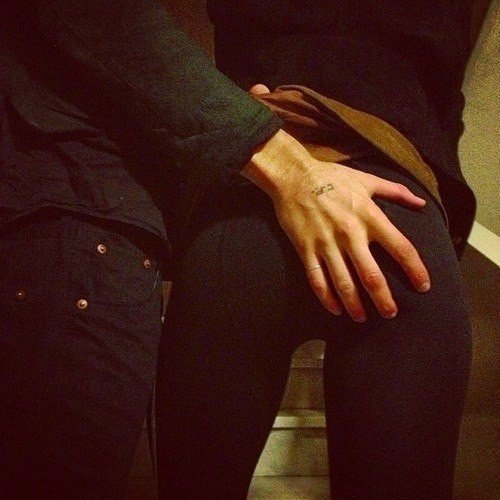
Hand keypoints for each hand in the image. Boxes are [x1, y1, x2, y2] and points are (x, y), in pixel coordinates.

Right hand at [242, 127, 429, 321]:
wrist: (293, 176)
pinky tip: (335, 310)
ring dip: (355, 306)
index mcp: (369, 215)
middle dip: (384, 300)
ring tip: (363, 318)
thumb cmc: (332, 177)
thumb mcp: (367, 179)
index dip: (415, 270)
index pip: (400, 248)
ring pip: (344, 283)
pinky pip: (317, 280)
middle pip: (372, 275)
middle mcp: (350, 233)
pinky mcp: (305, 249)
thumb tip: (422, 203)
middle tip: (391, 313)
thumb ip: (396, 192)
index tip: (423, 286)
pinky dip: (326, 298)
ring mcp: (326, 243)